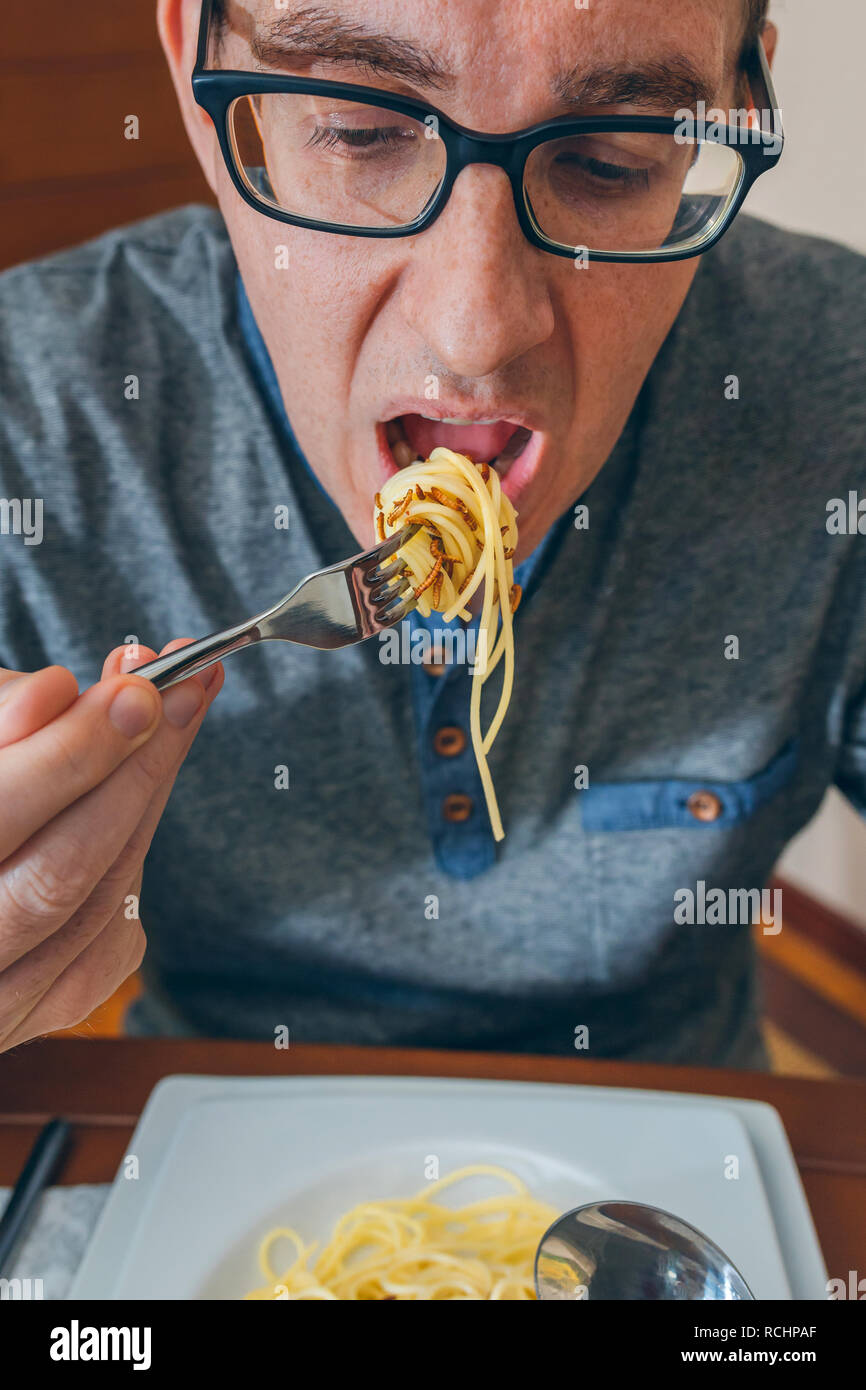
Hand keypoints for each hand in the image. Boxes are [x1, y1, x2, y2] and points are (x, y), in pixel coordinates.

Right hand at [0, 640, 223, 1049]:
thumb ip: (2, 717)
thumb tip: (60, 693)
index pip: (1, 814)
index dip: (72, 753)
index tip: (138, 688)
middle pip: (60, 872)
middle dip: (133, 770)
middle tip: (180, 691)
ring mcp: (0, 1003)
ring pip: (98, 903)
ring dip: (146, 799)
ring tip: (175, 716)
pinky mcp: (44, 1007)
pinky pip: (112, 932)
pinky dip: (130, 854)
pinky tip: (135, 796)